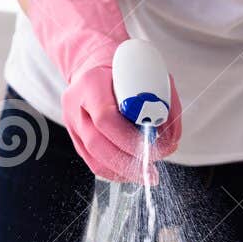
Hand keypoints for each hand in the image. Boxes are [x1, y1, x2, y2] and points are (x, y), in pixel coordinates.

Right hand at [60, 67, 180, 183]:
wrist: (94, 66)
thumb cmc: (124, 70)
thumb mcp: (149, 73)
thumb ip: (163, 102)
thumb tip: (170, 138)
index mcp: (91, 83)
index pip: (106, 117)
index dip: (129, 138)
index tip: (153, 148)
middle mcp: (76, 105)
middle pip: (97, 144)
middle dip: (128, 162)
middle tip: (152, 171)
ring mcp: (72, 124)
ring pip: (93, 159)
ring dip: (123, 171)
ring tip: (146, 175)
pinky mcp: (75, 138)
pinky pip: (93, 162)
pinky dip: (114, 171)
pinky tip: (131, 171)